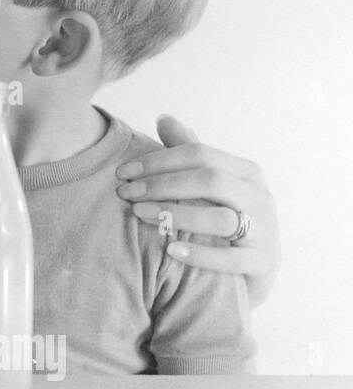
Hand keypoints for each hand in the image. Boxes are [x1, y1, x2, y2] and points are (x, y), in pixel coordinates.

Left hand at [116, 115, 279, 304]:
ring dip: (175, 214)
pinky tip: (170, 251)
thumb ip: (189, 153)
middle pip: (209, 180)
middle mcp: (259, 196)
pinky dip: (199, 254)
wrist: (254, 270)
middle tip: (126, 193)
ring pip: (220, 218)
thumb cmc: (226, 218)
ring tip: (140, 214)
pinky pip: (230, 260)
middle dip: (162, 184)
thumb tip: (163, 118)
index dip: (158, 160)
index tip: (123, 172)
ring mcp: (265, 230)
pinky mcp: (262, 263)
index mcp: (245, 172)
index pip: (199, 154)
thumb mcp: (211, 184)